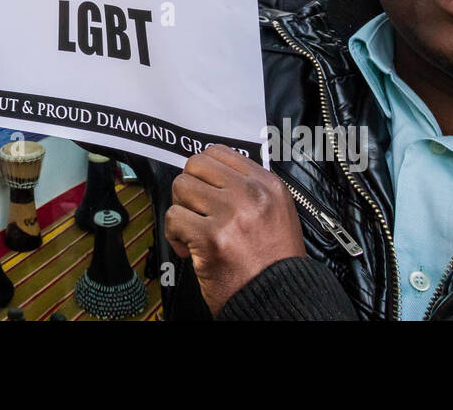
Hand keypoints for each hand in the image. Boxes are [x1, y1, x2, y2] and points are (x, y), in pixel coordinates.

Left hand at [164, 145, 306, 316]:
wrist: (279, 300)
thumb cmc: (274, 263)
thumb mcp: (277, 212)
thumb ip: (248, 189)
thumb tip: (213, 175)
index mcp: (268, 185)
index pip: (219, 152)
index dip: (204, 172)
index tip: (205, 190)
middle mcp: (250, 195)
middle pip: (196, 165)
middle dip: (190, 188)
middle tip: (196, 211)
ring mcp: (230, 215)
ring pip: (181, 187)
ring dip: (181, 210)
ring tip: (194, 230)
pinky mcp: (210, 238)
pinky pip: (173, 217)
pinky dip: (174, 234)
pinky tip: (189, 248)